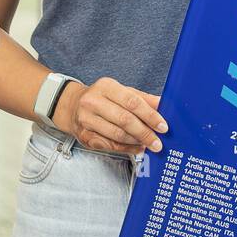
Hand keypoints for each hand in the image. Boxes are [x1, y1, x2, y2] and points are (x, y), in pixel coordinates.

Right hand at [51, 76, 166, 154]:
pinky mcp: (84, 135)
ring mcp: (86, 119)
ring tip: (148, 145)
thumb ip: (143, 99)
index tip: (163, 126)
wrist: (72, 105)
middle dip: (144, 133)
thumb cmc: (102, 98)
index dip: (150, 116)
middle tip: (158, 143)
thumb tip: (164, 105)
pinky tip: (136, 148)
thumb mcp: (122, 91)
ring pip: (117, 135)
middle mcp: (93, 101)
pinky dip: (126, 149)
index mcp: (106, 87)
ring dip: (136, 142)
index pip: (132, 102)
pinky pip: (109, 145)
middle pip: (124, 120)